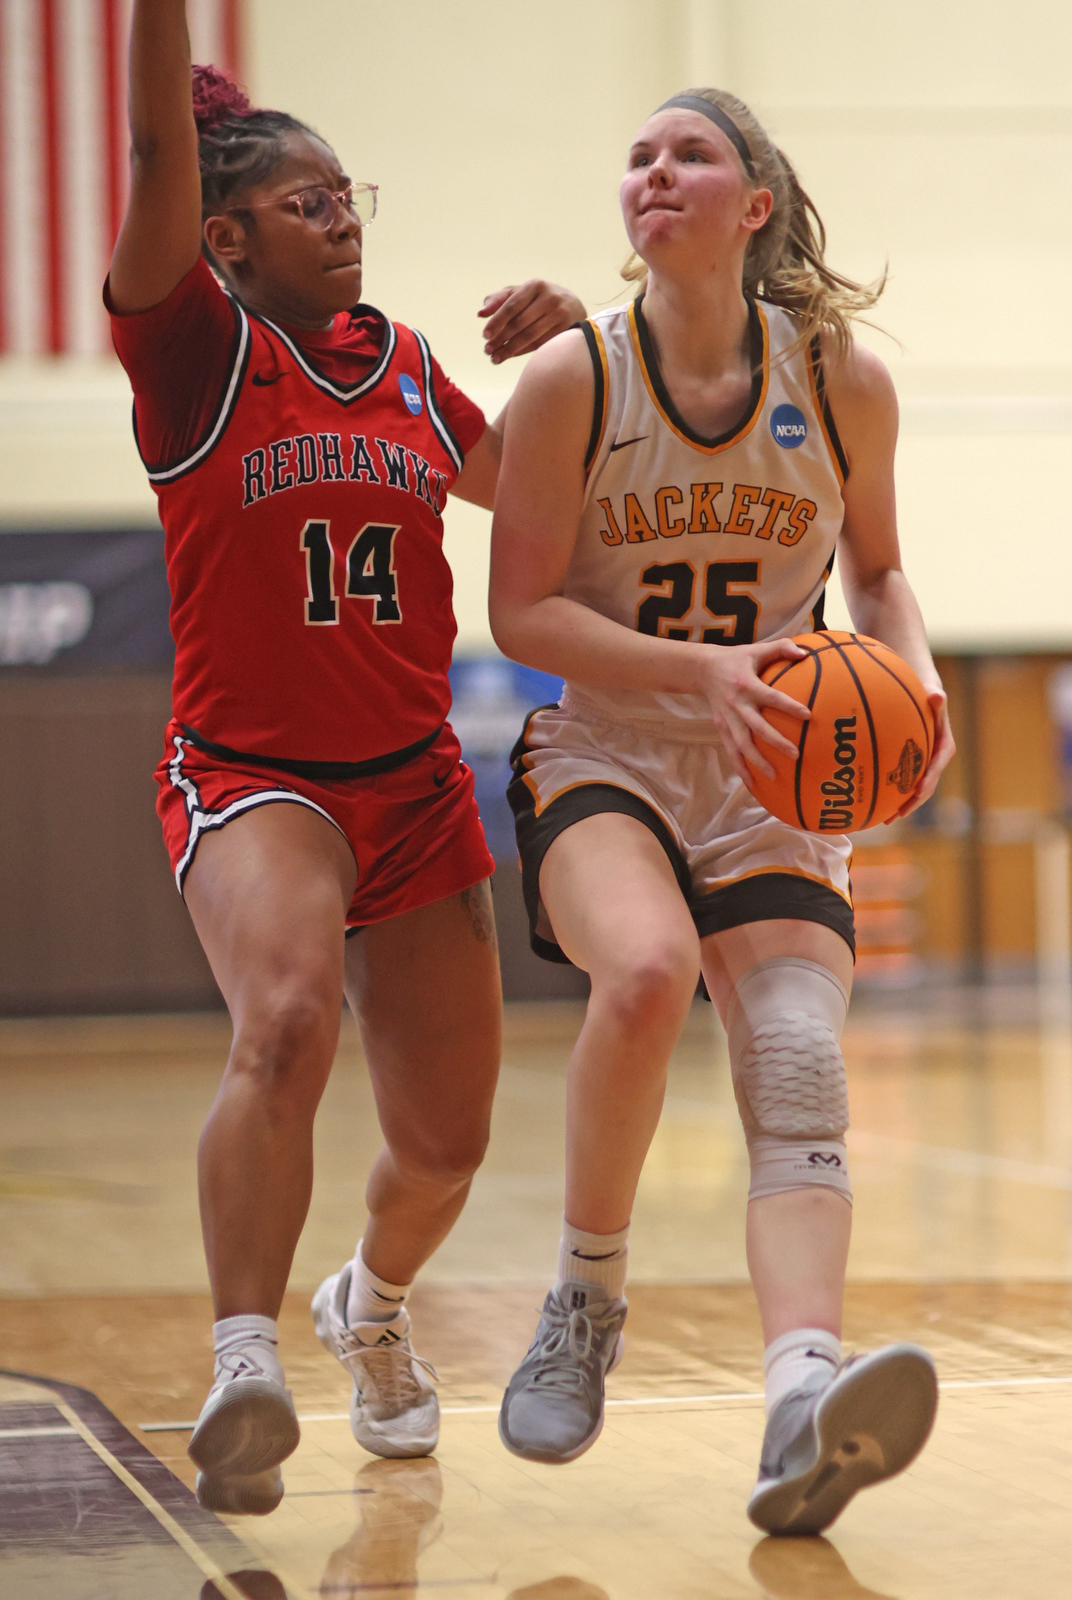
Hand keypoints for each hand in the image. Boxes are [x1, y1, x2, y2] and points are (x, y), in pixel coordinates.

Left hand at [478, 281, 586, 363]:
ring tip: (495, 358)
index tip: (485, 335)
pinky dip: (522, 351)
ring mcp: (560, 314)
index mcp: (535, 285)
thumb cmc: (539, 299)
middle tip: (487, 350)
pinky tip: (510, 356)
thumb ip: (500, 300)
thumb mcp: (522, 294)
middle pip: (520, 322)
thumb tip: (481, 313)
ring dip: (509, 349)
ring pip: (529, 336)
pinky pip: (540, 344)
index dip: (497, 321)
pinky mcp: (566, 330)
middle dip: (501, 338)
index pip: (512, 305)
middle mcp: (549, 297)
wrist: (574, 306)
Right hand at [696, 637, 810, 785]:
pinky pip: (731, 751)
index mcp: (747, 685)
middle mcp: (737, 704)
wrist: (703, 669)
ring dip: (757, 761)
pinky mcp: (721, 727)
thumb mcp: (757, 649)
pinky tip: (751, 783)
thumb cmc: (737, 658)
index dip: (789, 706)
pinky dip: (740, 768)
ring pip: (742, 745)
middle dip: (776, 742)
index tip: (807, 716)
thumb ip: (781, 648)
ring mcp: (728, 719)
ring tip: (774, 776)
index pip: (771, 697)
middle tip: (796, 754)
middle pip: (757, 728)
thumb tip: (805, 654)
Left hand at [887, 688, 954, 820]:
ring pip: (916, 790)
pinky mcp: (916, 767)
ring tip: (888, 819)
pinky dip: (895, 796)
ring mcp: (926, 766)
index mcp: (945, 747)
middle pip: (928, 785)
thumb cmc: (928, 696)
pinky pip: (906, 784)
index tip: (918, 790)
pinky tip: (878, 807)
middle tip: (900, 813)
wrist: (927, 699)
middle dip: (915, 801)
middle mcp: (937, 760)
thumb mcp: (933, 693)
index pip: (937, 765)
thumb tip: (936, 695)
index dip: (929, 779)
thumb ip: (936, 696)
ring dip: (904, 805)